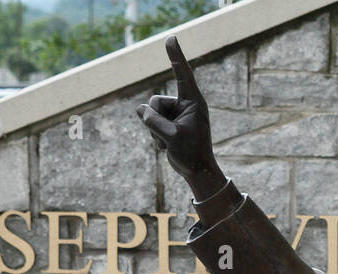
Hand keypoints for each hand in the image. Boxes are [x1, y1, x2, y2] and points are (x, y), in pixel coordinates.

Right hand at [135, 36, 224, 197]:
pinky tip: (167, 146)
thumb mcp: (172, 137)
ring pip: (150, 112)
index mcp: (193, 102)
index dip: (176, 56)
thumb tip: (140, 111)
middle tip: (169, 136)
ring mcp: (175, 113)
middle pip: (155, 101)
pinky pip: (150, 122)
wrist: (197, 171)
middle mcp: (184, 104)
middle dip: (155, 119)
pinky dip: (155, 136)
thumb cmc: (192, 155)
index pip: (183, 74)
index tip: (171, 38)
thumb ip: (154, 121)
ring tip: (169, 142)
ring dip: (155, 130)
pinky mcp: (168, 122)